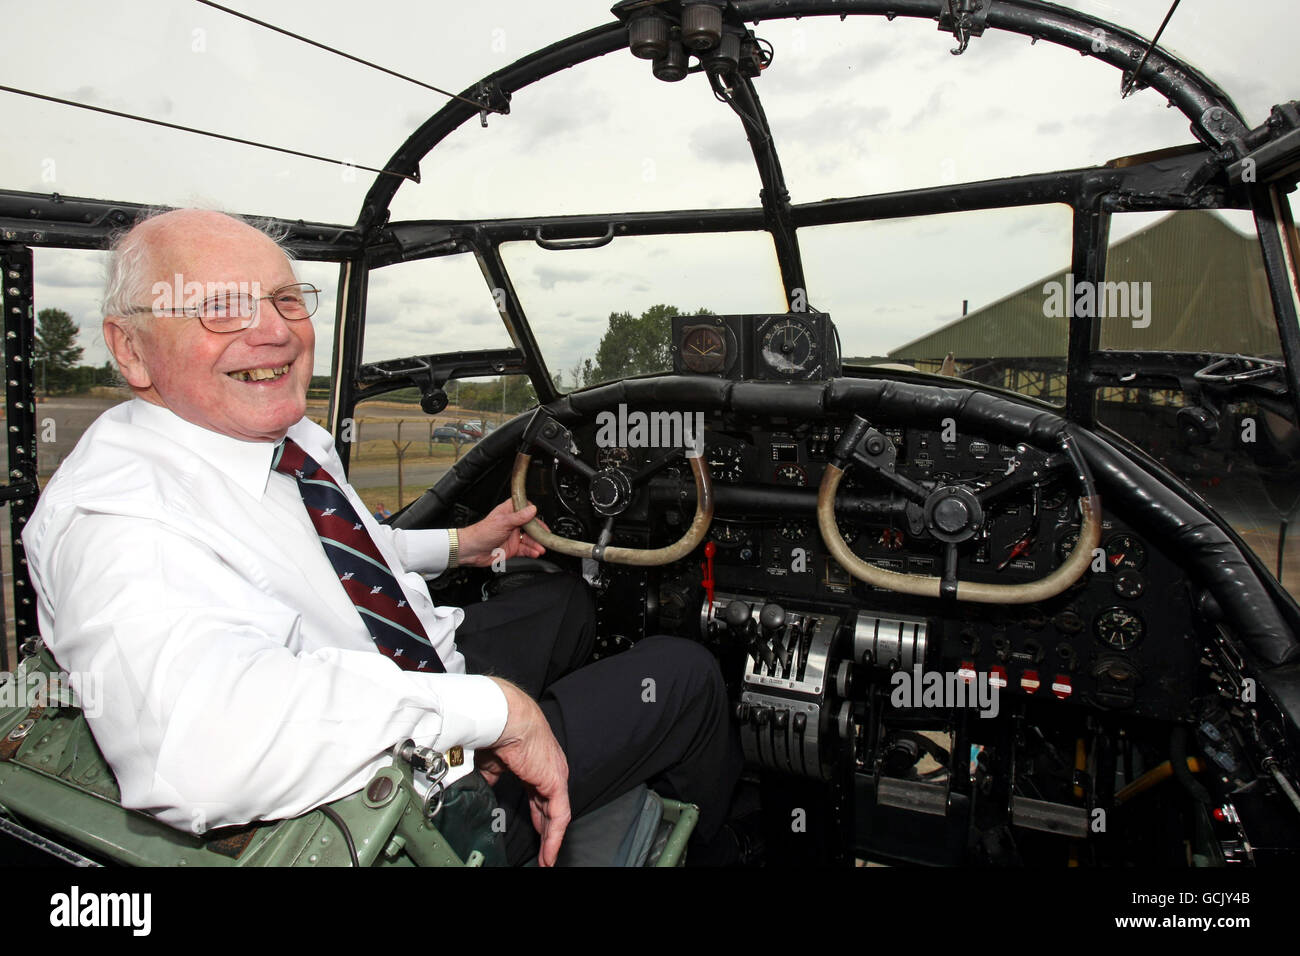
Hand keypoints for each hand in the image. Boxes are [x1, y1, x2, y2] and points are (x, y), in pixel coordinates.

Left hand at [457, 500, 546, 566]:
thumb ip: (519, 517)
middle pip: (531, 526)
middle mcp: (512, 524)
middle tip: (546, 537)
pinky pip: (525, 549)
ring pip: (530, 539)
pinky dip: (531, 551)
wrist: (471, 551)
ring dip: (536, 544)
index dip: (534, 513)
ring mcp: (513, 536)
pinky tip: (535, 552)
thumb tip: (533, 509)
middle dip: (539, 533)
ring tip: (541, 548)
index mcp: (509, 512)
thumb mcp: (502, 522)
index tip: (540, 518)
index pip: (526, 509)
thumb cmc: (481, 533)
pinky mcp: (512, 548)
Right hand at [475, 678, 569, 865]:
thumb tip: (482, 789)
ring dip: (550, 840)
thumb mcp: (491, 762)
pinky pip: (559, 816)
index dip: (536, 815)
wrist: (502, 718)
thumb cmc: (496, 731)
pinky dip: (554, 836)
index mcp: (535, 763)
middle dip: (544, 832)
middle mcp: (548, 770)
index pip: (538, 795)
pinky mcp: (555, 782)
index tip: (532, 830)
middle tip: (542, 854)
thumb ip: (491, 778)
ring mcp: (555, 776)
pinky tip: (549, 853)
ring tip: (546, 861)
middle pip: (548, 808)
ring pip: (556, 815)